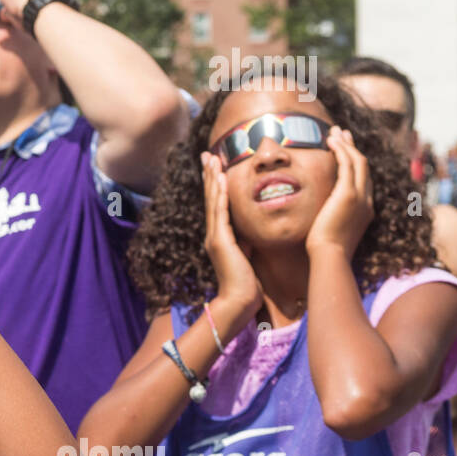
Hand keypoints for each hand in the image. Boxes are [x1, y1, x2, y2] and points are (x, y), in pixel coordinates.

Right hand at [201, 152, 262, 316]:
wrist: (238, 301)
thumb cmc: (245, 283)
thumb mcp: (246, 256)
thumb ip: (244, 242)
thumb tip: (249, 233)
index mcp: (219, 236)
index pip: (216, 204)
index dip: (214, 184)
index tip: (215, 166)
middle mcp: (213, 233)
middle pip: (211, 197)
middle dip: (209, 175)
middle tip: (207, 154)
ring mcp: (215, 236)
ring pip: (213, 201)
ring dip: (212, 179)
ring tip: (212, 160)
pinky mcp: (220, 241)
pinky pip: (220, 212)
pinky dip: (219, 195)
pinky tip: (220, 180)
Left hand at [307, 126, 373, 259]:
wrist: (330, 256)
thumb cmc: (324, 249)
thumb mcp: (331, 229)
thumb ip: (329, 216)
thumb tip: (318, 213)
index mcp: (364, 210)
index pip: (362, 179)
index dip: (354, 162)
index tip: (344, 150)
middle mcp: (367, 200)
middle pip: (363, 166)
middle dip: (352, 148)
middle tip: (342, 134)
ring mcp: (360, 196)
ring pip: (357, 161)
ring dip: (346, 144)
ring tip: (334, 132)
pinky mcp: (349, 194)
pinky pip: (348, 164)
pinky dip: (341, 150)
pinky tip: (331, 141)